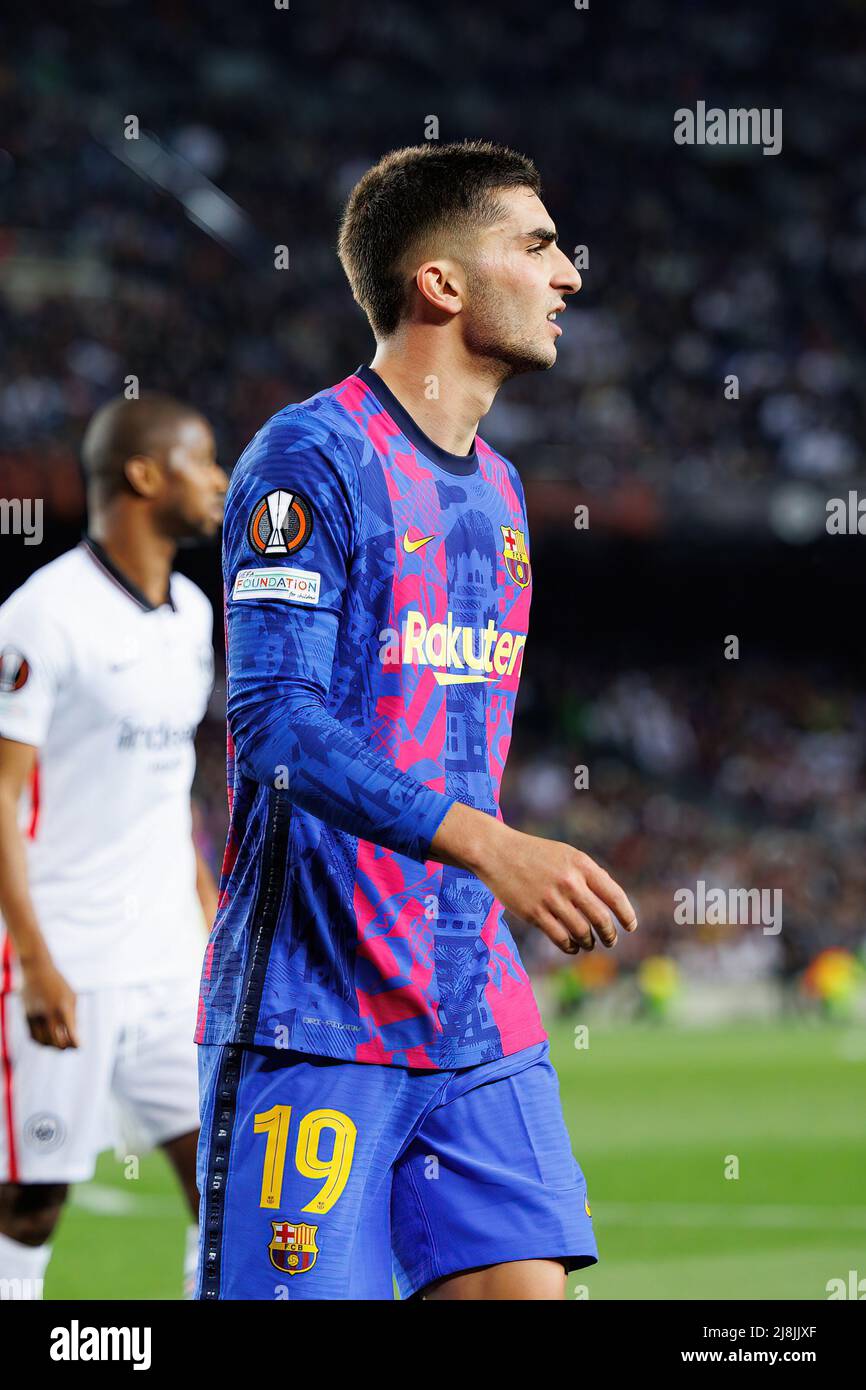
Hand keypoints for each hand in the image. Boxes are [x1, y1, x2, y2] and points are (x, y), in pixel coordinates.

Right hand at [21, 955, 78, 1048]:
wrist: (36, 969)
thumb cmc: (58, 983)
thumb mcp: (71, 996)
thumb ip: (73, 1017)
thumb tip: (73, 1038)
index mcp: (63, 1007)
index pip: (71, 1032)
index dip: (76, 1044)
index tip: (79, 1047)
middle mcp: (49, 1013)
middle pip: (57, 1042)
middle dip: (65, 1047)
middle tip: (70, 1046)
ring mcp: (36, 1016)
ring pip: (44, 1042)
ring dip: (53, 1046)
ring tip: (60, 1044)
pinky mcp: (26, 1017)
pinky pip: (33, 1037)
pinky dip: (41, 1042)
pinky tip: (48, 1040)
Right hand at [476, 823, 637, 954]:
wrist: (497, 852)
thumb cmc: (534, 853)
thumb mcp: (566, 854)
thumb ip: (589, 874)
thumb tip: (612, 899)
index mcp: (581, 864)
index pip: (614, 895)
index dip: (626, 914)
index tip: (631, 926)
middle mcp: (569, 882)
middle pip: (600, 918)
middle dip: (610, 934)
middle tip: (611, 941)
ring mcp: (551, 898)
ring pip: (581, 932)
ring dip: (589, 942)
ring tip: (589, 943)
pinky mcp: (534, 913)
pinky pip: (560, 938)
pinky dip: (570, 947)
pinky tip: (571, 946)